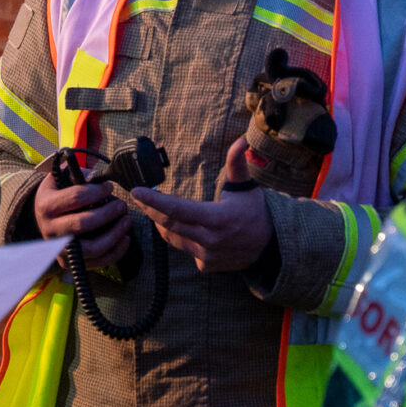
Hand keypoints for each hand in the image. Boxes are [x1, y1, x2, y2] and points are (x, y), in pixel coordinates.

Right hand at [35, 167, 131, 269]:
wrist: (44, 218)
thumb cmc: (57, 194)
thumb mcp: (61, 178)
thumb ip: (77, 174)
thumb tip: (96, 178)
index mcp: (46, 206)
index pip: (76, 197)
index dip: (97, 191)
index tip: (109, 187)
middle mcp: (50, 229)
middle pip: (83, 224)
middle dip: (107, 213)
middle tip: (122, 205)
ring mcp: (59, 249)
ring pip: (92, 248)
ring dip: (114, 235)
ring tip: (127, 221)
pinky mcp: (69, 262)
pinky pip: (97, 262)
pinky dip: (115, 251)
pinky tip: (125, 238)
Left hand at [130, 137, 272, 272]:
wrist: (269, 247)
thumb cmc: (255, 212)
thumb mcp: (246, 188)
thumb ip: (237, 164)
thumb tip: (241, 141)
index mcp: (217, 218)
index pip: (177, 209)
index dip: (154, 201)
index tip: (135, 191)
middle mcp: (210, 239)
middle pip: (169, 224)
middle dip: (150, 209)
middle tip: (138, 198)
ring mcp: (207, 255)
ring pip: (173, 238)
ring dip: (160, 223)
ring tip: (152, 209)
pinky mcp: (206, 265)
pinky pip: (184, 248)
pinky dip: (178, 237)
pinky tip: (178, 227)